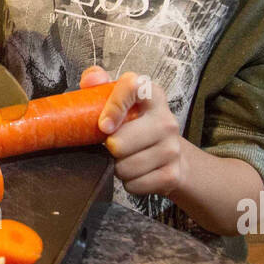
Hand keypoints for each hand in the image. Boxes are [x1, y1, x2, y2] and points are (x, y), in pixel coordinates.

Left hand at [80, 66, 185, 197]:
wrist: (171, 153)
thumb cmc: (136, 123)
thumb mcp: (120, 98)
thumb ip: (100, 84)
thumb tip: (91, 79)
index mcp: (151, 94)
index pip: (132, 89)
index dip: (114, 106)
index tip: (103, 125)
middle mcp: (166, 120)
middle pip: (121, 142)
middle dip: (110, 148)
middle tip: (114, 145)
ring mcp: (172, 148)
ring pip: (125, 167)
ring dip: (118, 167)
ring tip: (125, 158)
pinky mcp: (172, 174)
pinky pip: (134, 185)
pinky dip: (129, 183)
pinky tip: (137, 172)